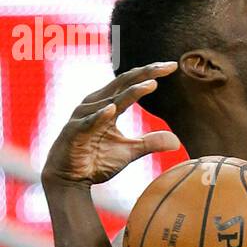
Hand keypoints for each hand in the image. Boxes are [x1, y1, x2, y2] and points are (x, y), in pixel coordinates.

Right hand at [41, 63, 179, 190]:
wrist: (69, 180)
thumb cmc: (96, 160)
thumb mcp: (129, 152)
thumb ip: (149, 142)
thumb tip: (176, 141)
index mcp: (108, 105)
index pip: (132, 84)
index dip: (150, 74)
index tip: (172, 66)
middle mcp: (95, 105)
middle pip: (123, 83)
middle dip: (145, 73)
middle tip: (166, 66)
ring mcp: (83, 117)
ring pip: (109, 100)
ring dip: (130, 92)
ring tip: (151, 84)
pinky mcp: (74, 133)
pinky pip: (88, 122)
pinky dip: (100, 116)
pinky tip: (112, 110)